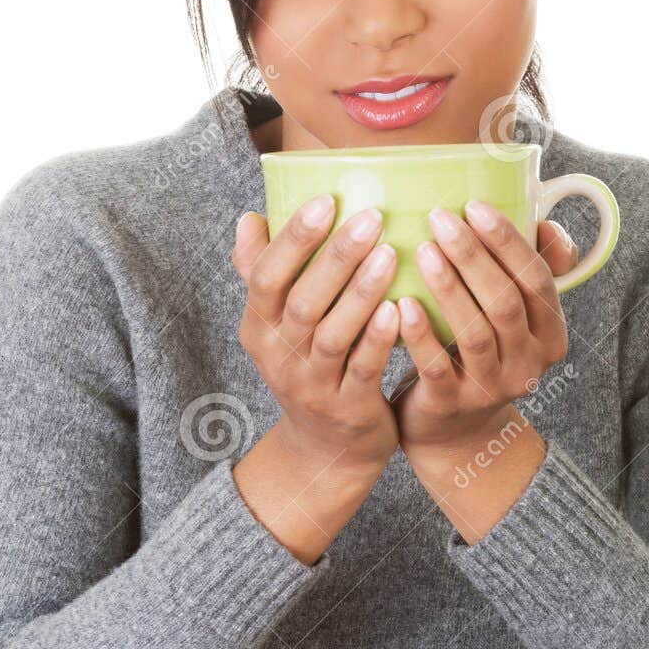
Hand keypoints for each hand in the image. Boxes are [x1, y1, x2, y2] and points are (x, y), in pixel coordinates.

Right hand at [231, 195, 401, 474]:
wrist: (328, 449)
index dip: (293, 238)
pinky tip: (398, 310)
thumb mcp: (277, 325)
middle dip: (335, 257)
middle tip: (371, 217)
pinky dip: (378, 340)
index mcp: (258, 326)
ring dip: (360, 292)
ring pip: (333, 334)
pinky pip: (362, 369)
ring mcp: (312, 384)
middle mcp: (278, 355)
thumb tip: (249, 217)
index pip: (265, 276)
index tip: (326, 200)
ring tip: (391, 253)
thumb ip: (262, 272)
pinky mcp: (347, 408)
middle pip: (301, 301)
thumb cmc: (309, 366)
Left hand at [390, 203, 578, 458]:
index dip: (508, 241)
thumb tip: (544, 221)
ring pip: (474, 332)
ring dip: (448, 287)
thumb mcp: (509, 317)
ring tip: (421, 250)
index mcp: (550, 334)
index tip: (474, 205)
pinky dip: (420, 334)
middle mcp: (529, 363)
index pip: (538, 279)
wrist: (453, 431)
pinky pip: (437, 366)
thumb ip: (525, 270)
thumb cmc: (476, 354)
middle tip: (439, 218)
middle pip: (506, 302)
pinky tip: (400, 303)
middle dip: (473, 255)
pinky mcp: (452, 405)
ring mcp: (492, 388)